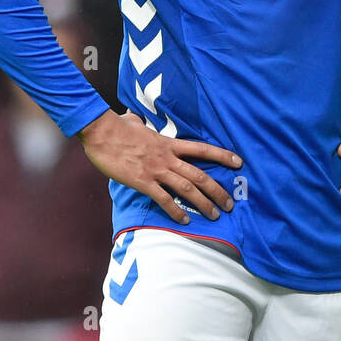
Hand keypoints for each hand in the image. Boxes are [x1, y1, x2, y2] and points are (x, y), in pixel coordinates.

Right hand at [78, 110, 240, 225]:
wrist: (101, 132)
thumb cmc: (117, 126)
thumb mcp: (135, 122)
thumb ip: (141, 124)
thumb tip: (135, 119)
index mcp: (170, 143)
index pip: (203, 149)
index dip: (222, 156)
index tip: (239, 163)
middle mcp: (168, 157)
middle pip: (200, 175)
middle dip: (218, 190)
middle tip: (230, 204)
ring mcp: (157, 170)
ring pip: (187, 188)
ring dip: (203, 203)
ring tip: (215, 215)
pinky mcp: (143, 181)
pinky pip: (164, 199)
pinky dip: (176, 211)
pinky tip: (185, 220)